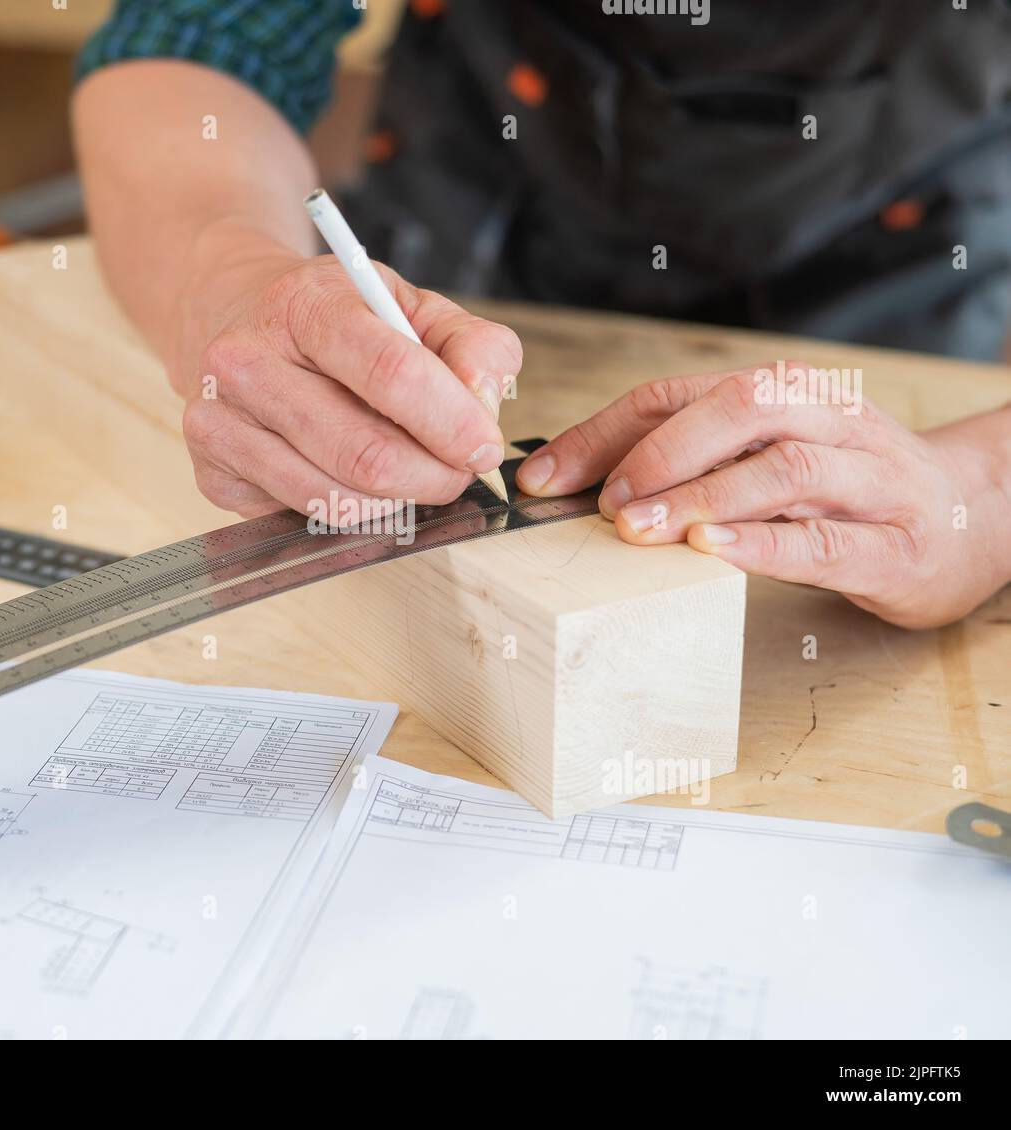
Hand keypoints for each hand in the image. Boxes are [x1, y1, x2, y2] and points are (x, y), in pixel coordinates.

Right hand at [173, 249, 518, 517]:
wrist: (236, 319)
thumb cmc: (335, 319)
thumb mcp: (411, 306)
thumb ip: (472, 346)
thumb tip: (484, 407)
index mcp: (304, 304)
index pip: (391, 373)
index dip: (452, 421)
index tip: (484, 447)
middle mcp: (247, 361)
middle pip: (366, 454)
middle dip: (433, 476)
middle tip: (457, 472)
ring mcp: (221, 422)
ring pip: (336, 499)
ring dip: (397, 503)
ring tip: (413, 474)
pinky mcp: (213, 474)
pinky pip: (304, 516)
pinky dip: (350, 510)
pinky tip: (353, 477)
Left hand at [516, 363, 1010, 628]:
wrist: (974, 516)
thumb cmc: (843, 488)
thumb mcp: (764, 457)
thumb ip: (693, 460)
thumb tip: (581, 485)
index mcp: (781, 393)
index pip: (675, 396)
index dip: (601, 434)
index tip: (540, 480)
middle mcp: (827, 419)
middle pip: (737, 408)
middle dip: (658, 453)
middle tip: (601, 504)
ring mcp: (868, 478)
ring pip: (783, 467)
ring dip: (702, 495)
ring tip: (638, 530)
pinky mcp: (895, 543)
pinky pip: (826, 538)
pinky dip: (764, 543)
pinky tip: (711, 552)